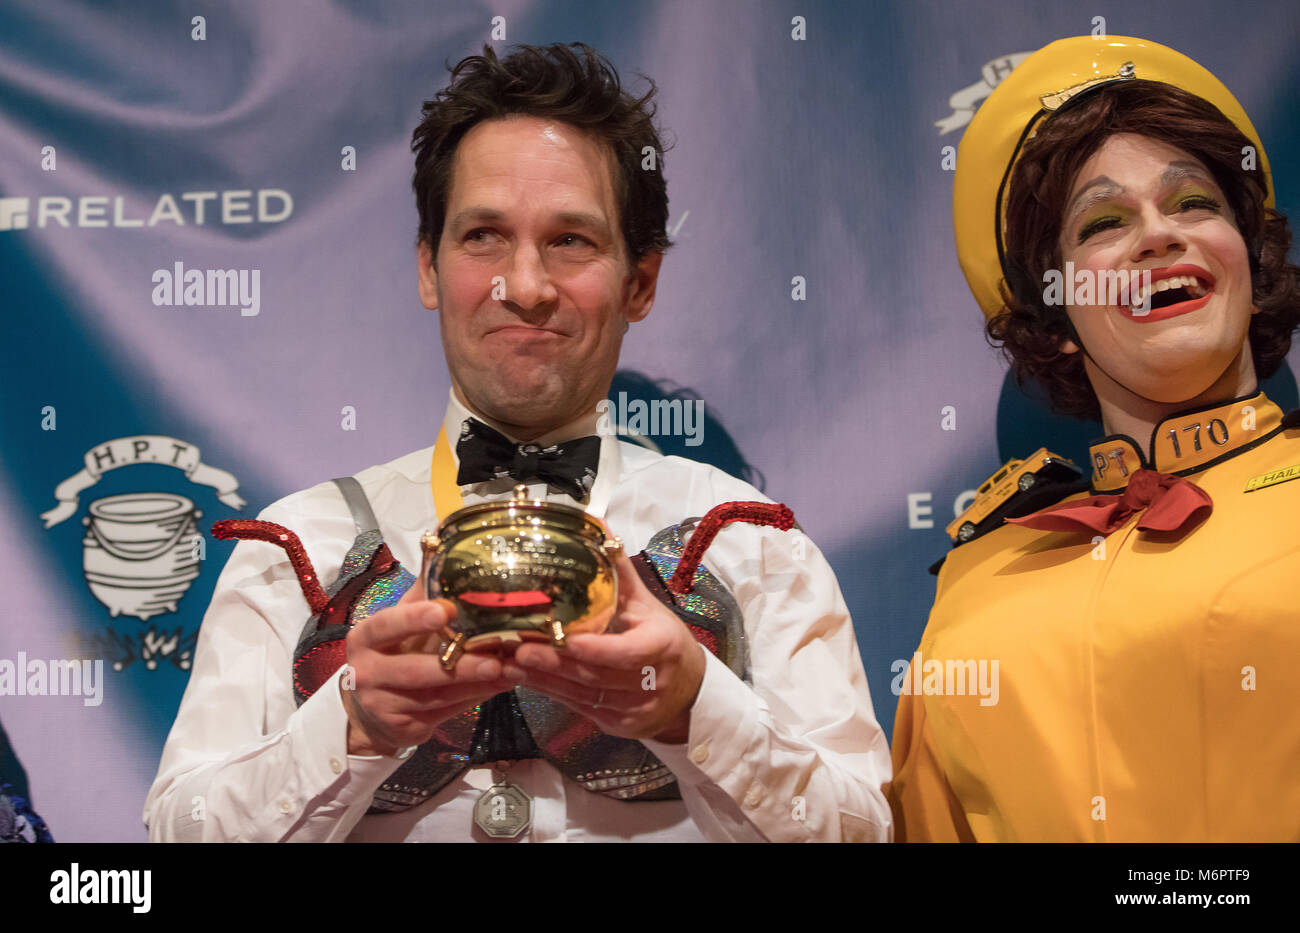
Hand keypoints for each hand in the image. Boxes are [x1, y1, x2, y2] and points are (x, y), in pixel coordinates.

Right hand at [340, 584, 514, 756]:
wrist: (369, 712)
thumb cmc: (391, 654)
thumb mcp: (397, 624)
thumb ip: (420, 594)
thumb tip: (442, 546)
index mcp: (366, 637)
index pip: (387, 625)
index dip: (415, 618)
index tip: (446, 610)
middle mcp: (366, 672)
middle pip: (417, 669)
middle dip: (461, 665)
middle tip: (497, 658)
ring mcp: (382, 704)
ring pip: (437, 695)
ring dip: (478, 683)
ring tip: (512, 671)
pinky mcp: (402, 728)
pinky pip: (446, 712)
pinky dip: (476, 698)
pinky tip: (500, 686)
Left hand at [503, 550, 705, 742]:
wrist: (689, 692)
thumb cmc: (662, 638)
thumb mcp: (647, 605)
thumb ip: (619, 572)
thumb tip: (597, 527)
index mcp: (662, 646)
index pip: (628, 652)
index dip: (597, 649)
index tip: (565, 639)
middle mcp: (651, 682)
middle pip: (596, 675)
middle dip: (554, 663)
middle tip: (518, 648)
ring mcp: (635, 710)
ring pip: (583, 695)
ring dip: (544, 680)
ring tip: (510, 662)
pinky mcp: (619, 727)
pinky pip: (580, 709)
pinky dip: (551, 693)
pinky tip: (526, 678)